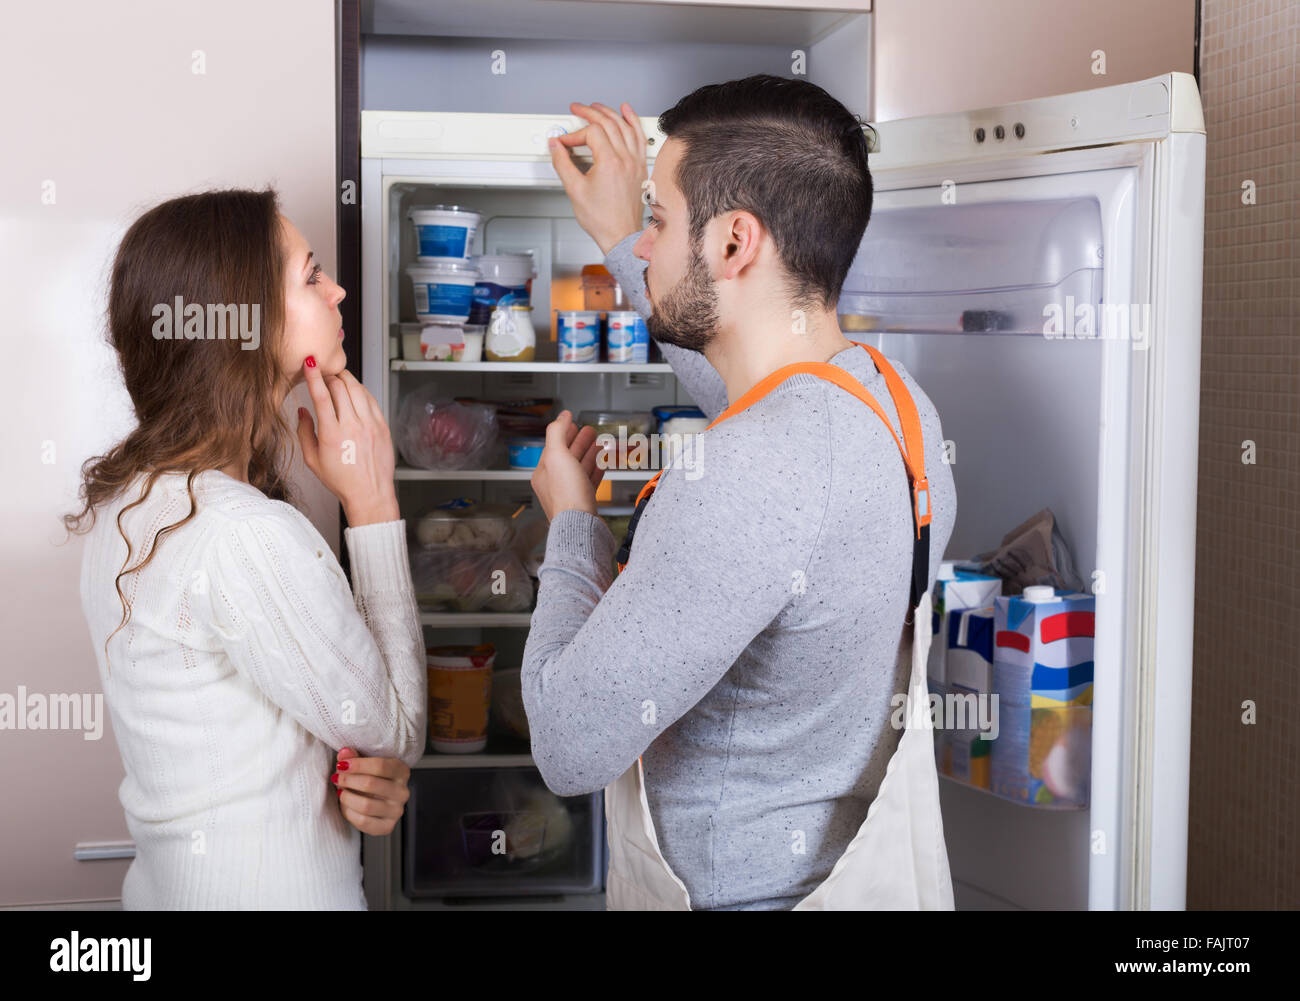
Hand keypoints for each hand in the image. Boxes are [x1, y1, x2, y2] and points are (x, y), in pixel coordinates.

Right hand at [296, 360, 399, 525]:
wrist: (369, 493)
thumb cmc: (341, 480)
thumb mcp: (312, 460)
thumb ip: (304, 432)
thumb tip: (303, 410)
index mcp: (332, 434)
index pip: (321, 395)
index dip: (314, 375)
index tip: (310, 363)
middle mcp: (353, 426)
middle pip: (340, 386)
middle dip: (330, 374)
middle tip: (324, 371)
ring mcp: (370, 425)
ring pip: (358, 389)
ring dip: (346, 379)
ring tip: (338, 378)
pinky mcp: (382, 426)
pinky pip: (371, 399)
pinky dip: (361, 390)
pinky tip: (354, 391)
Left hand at [332, 747, 410, 836]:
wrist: (375, 799)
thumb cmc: (370, 777)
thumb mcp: (365, 764)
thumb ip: (354, 757)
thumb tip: (344, 753)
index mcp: (401, 771)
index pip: (380, 766)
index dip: (358, 765)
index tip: (342, 765)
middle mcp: (402, 791)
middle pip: (371, 784)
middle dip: (349, 780)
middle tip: (337, 778)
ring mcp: (396, 810)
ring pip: (366, 805)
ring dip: (347, 797)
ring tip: (340, 791)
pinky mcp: (387, 826)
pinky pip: (363, 821)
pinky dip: (349, 812)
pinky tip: (345, 805)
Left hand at [530, 410, 605, 521]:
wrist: (580, 526)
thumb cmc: (567, 496)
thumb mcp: (558, 456)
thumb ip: (557, 432)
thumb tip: (561, 416)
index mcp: (544, 473)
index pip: (553, 447)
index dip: (564, 433)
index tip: (574, 423)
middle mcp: (554, 484)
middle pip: (568, 457)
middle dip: (579, 442)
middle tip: (589, 431)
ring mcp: (570, 494)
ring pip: (580, 469)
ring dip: (590, 454)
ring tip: (599, 444)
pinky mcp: (584, 503)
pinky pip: (590, 482)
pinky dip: (596, 470)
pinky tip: (602, 464)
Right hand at [549, 101, 648, 254]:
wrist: (620, 235)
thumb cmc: (602, 219)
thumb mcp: (574, 190)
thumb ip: (562, 164)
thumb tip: (555, 146)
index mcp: (610, 163)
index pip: (591, 133)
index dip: (574, 134)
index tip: (564, 143)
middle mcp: (625, 159)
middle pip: (608, 123)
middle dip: (590, 113)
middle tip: (577, 109)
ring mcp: (635, 162)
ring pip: (625, 126)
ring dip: (610, 113)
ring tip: (597, 107)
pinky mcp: (639, 167)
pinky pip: (639, 138)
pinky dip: (633, 122)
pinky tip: (627, 113)